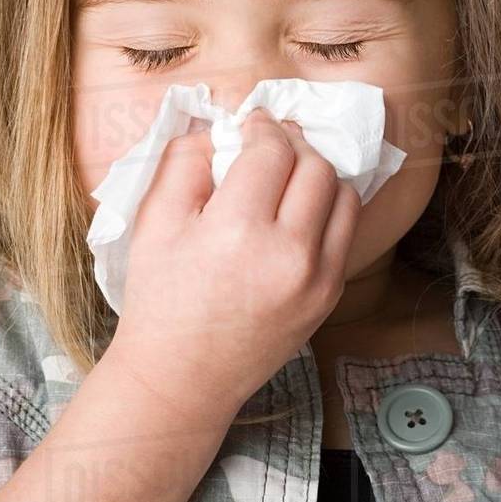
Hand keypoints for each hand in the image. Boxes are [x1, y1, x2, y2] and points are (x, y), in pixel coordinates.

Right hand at [109, 108, 361, 415]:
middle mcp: (288, 253)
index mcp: (237, 230)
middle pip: (316, 167)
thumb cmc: (160, 298)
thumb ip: (183, 162)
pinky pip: (347, 231)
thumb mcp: (153, 222)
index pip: (272, 152)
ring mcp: (317, 278)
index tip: (250, 124)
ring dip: (319, 173)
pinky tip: (301, 208)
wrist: (182, 377)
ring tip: (290, 172)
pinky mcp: (329, 296)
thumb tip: (219, 129)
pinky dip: (329, 208)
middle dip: (294, 144)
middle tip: (271, 142)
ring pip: (344, 195)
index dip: (262, 127)